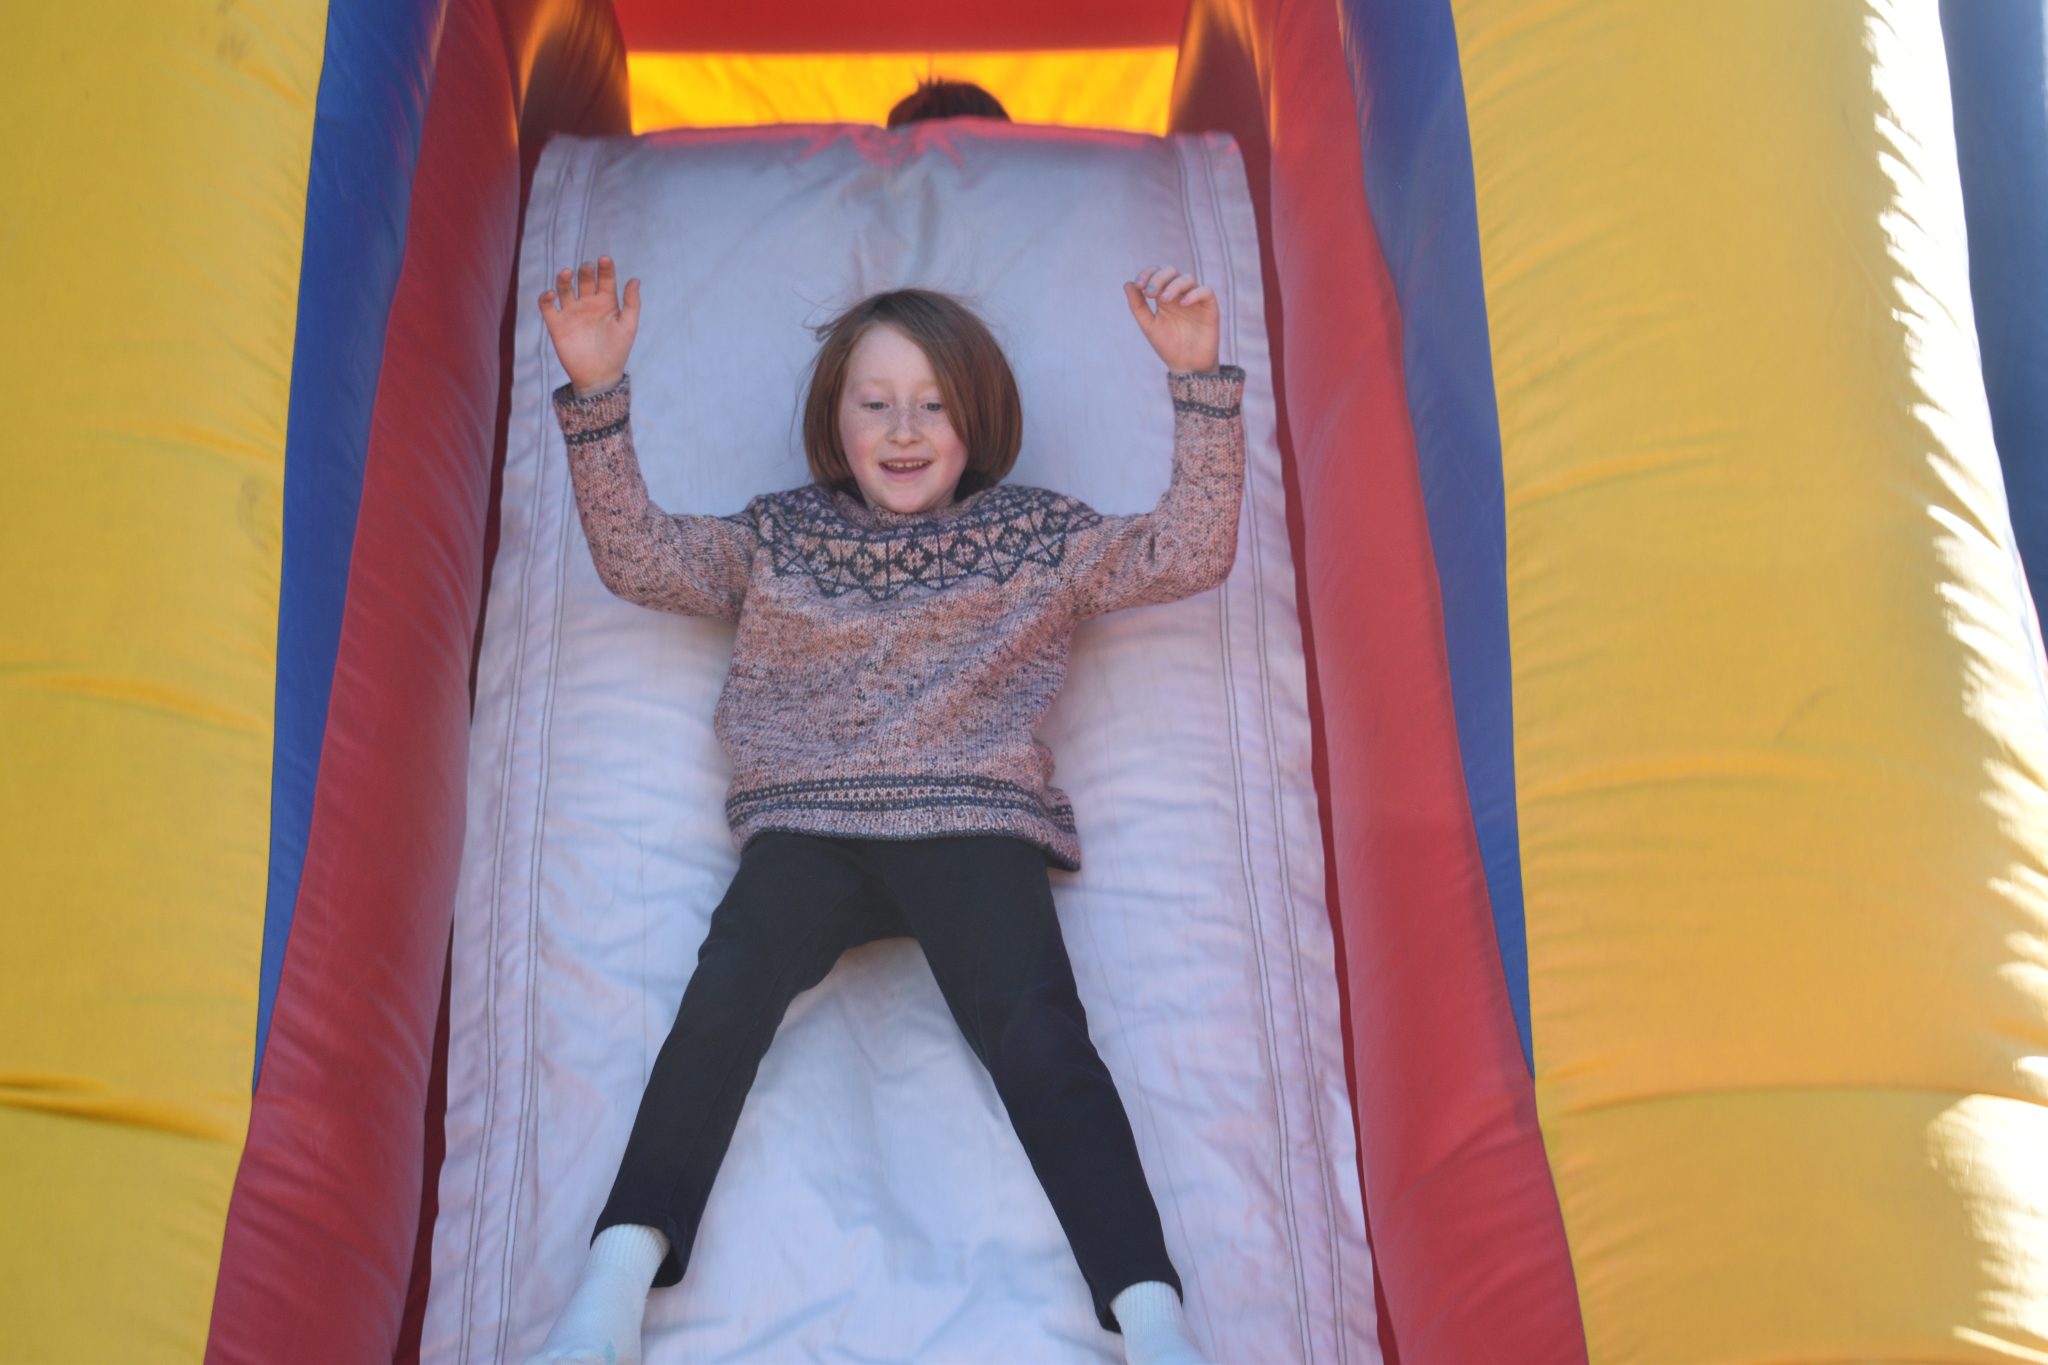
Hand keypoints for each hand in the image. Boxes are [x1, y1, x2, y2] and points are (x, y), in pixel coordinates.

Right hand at [538, 256, 640, 394]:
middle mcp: (588, 304)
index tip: (605, 259)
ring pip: (564, 288)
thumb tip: (635, 279)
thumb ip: (632, 303)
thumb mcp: (628, 327)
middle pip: (584, 279)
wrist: (598, 376)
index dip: (605, 267)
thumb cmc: (617, 352)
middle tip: (587, 268)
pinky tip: (551, 294)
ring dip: (564, 278)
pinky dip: (546, 298)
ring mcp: (571, 312)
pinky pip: (547, 306)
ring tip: (567, 273)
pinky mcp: (556, 324)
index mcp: (607, 302)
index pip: (606, 279)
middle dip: (585, 271)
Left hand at [1123, 264, 1219, 373]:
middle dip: (1159, 278)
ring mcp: (1195, 299)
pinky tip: (1183, 303)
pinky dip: (1194, 293)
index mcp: (1164, 297)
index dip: (1147, 274)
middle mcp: (1179, 294)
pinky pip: (1206, 291)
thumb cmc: (1168, 346)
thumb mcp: (1149, 326)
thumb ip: (1138, 306)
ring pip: (1187, 278)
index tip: (1138, 285)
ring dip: (1173, 285)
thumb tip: (1128, 284)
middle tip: (1150, 293)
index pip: (1156, 274)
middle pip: (1171, 271)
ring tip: (1163, 300)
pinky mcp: (1210, 307)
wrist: (1187, 366)